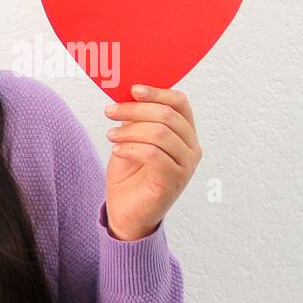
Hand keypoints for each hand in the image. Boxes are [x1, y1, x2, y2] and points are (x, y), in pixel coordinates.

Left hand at [102, 84, 201, 240]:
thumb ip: (137, 118)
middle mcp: (192, 148)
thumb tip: (130, 93)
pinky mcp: (174, 181)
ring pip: (160, 133)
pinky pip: (153, 154)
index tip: (132, 89)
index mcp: (185, 133)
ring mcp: (186, 166)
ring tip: (110, 135)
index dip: (156, 92)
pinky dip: (131, 148)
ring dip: (129, 130)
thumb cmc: (131, 174)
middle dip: (135, 109)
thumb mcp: (133, 138)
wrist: (127, 213)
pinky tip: (117, 150)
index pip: (180, 103)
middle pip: (167, 115)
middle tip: (110, 111)